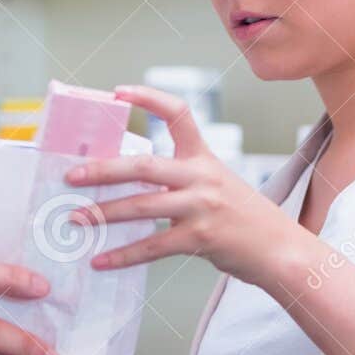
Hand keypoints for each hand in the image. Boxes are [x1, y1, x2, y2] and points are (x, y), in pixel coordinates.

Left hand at [63, 84, 317, 290]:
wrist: (281, 249)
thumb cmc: (243, 218)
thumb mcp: (218, 185)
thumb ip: (181, 180)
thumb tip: (128, 184)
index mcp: (204, 158)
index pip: (178, 114)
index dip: (148, 99)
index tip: (118, 92)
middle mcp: (203, 177)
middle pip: (144, 166)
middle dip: (103, 171)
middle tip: (72, 176)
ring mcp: (202, 207)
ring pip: (142, 206)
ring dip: (103, 214)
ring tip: (76, 219)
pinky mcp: (201, 238)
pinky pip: (153, 245)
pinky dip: (123, 255)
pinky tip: (101, 262)